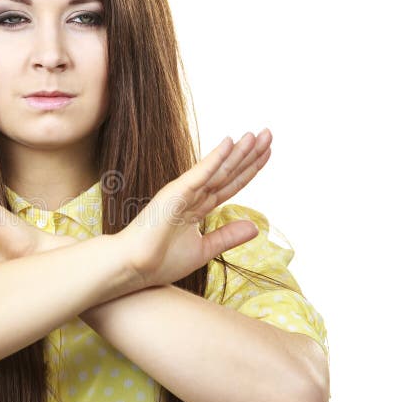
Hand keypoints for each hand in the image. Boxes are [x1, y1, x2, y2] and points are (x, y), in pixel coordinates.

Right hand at [117, 129, 272, 288]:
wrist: (133, 268)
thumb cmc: (160, 261)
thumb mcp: (204, 250)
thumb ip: (227, 236)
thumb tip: (255, 227)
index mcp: (197, 207)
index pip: (230, 184)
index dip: (249, 168)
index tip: (267, 151)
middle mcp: (192, 195)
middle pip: (227, 172)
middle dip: (249, 154)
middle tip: (269, 134)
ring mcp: (182, 193)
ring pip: (217, 170)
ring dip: (238, 152)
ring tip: (256, 135)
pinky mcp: (173, 194)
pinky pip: (199, 175)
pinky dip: (214, 159)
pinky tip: (229, 143)